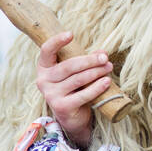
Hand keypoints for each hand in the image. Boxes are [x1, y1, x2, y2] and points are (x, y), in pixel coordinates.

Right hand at [35, 31, 111, 150]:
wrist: (72, 116)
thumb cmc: (74, 88)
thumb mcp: (77, 72)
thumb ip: (87, 61)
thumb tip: (102, 52)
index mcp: (44, 67)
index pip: (46, 51)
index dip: (57, 41)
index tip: (70, 34)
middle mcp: (43, 80)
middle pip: (68, 66)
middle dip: (89, 60)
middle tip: (104, 58)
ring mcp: (51, 95)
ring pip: (77, 79)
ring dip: (96, 72)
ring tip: (108, 67)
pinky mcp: (61, 107)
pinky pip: (82, 95)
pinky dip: (96, 88)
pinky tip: (106, 82)